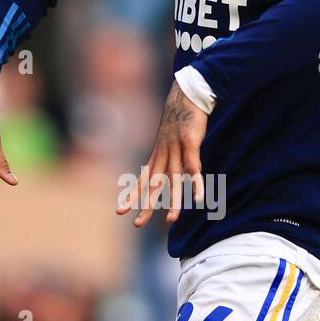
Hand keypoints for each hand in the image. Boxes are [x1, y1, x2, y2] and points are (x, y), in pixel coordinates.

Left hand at [117, 81, 205, 227]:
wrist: (186, 95)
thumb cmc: (179, 120)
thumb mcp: (170, 140)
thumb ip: (169, 158)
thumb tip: (168, 170)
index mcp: (157, 156)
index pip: (141, 180)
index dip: (132, 195)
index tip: (120, 210)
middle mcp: (163, 155)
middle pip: (154, 185)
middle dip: (146, 205)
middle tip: (137, 225)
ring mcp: (176, 150)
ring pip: (174, 181)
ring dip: (174, 201)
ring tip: (172, 221)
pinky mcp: (190, 143)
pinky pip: (193, 167)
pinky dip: (196, 183)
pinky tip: (199, 198)